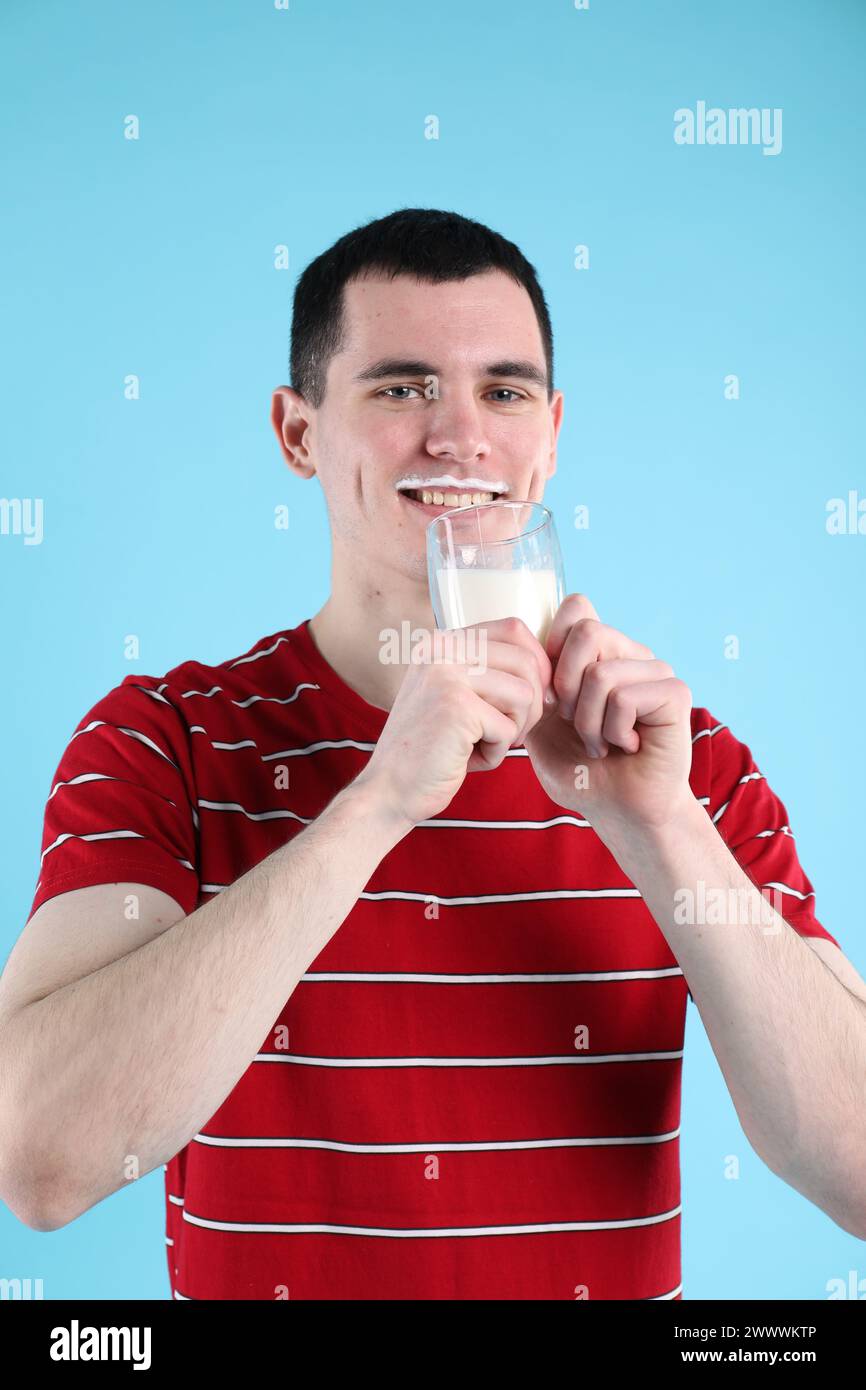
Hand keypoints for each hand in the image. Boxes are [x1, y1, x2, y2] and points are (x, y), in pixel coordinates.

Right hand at [355, 618, 553, 828]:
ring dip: (514, 729)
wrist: (390, 789)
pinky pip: (508, 728)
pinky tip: (467, 758)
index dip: (536, 665)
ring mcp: (446, 675)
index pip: (514, 630)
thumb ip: (491, 671)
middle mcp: (441, 649)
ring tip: (483, 743)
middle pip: (526, 661)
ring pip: (525, 693)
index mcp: (442, 641)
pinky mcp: (456, 707)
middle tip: (506, 733)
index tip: (530, 698)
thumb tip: (552, 663)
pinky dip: (495, 753)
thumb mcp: (457, 695)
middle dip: (531, 705)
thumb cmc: (432, 748)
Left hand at [524, 594, 693, 833]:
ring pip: (601, 673)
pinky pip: (624, 697)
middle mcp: (630, 653)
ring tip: (601, 743)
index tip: (552, 694)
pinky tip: (627, 746)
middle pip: (586, 631)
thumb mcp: (540, 721)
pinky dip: (614, 731)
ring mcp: (655, 670)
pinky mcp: (675, 693)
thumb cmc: (580, 770)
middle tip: (575, 724)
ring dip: (589, 722)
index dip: (553, 647)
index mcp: (599, 652)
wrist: (616, 810)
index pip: (577, 608)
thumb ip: (535, 680)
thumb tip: (533, 642)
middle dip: (566, 687)